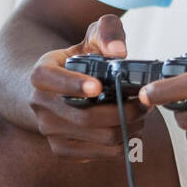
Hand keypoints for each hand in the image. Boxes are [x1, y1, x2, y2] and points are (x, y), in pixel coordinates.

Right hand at [28, 14, 151, 161]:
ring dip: (128, 128)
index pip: (50, 79)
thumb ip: (107, 32)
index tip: (99, 86)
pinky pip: (99, 154)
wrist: (53, 89)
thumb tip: (118, 51)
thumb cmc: (77, 60)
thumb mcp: (90, 37)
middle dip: (123, 111)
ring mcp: (49, 130)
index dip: (74, 85)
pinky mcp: (62, 149)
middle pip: (86, 117)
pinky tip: (131, 128)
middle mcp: (40, 105)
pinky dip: (122, 143)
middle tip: (146, 103)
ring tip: (142, 113)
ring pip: (98, 137)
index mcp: (41, 74)